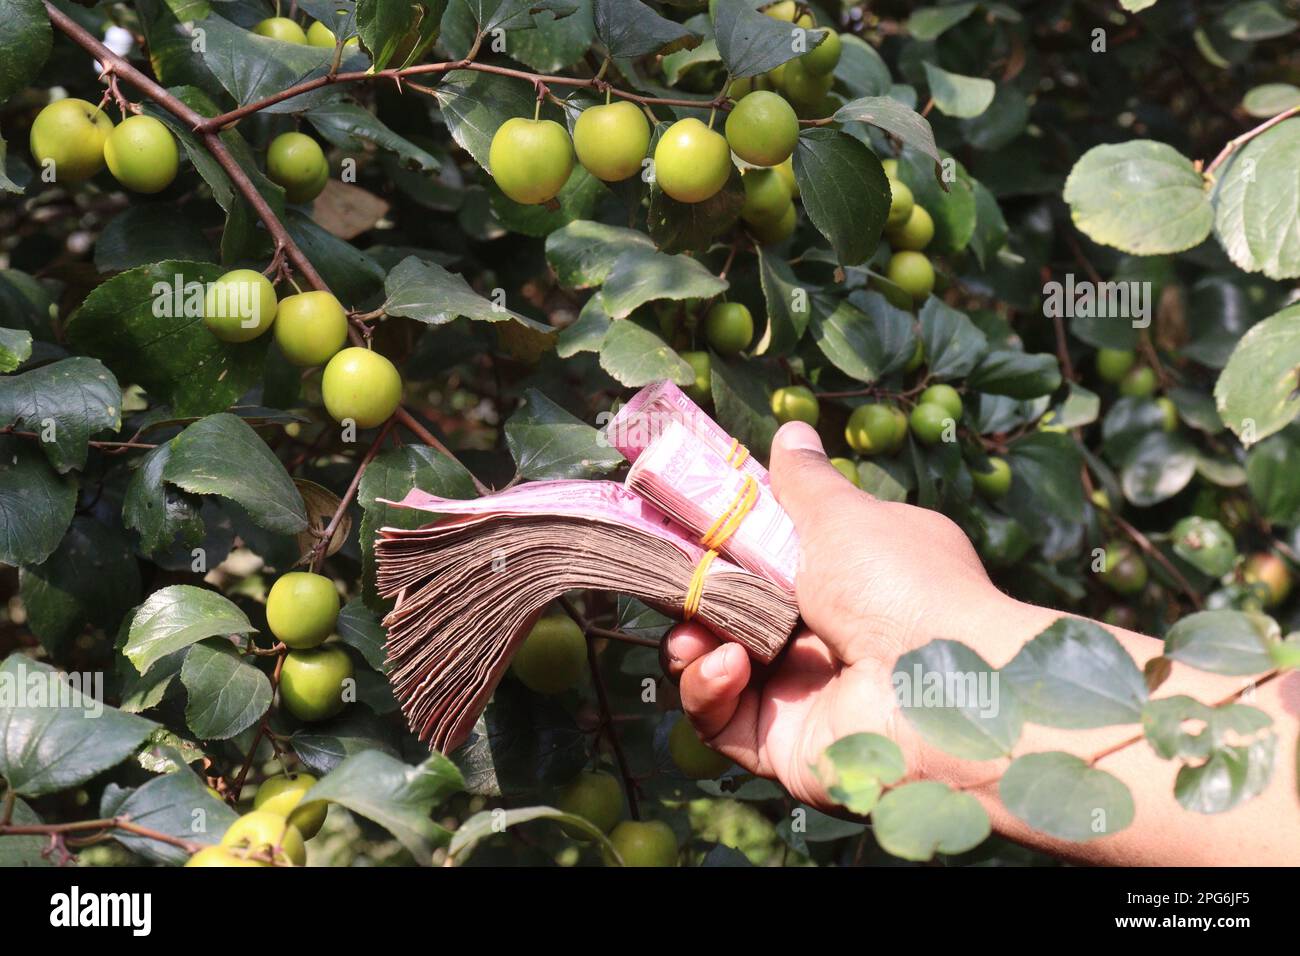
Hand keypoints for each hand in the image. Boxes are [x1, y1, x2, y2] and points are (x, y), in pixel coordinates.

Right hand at [663, 420, 1009, 809]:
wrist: (940, 689)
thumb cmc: (900, 585)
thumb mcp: (844, 516)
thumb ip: (804, 482)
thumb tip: (791, 431)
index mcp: (847, 578)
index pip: (769, 559)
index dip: (721, 544)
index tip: (680, 525)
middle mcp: (824, 635)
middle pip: (732, 614)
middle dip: (694, 597)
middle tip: (669, 579)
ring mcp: (801, 693)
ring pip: (715, 668)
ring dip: (692, 644)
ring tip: (695, 633)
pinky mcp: (780, 745)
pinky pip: (721, 719)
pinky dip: (709, 690)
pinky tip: (726, 667)